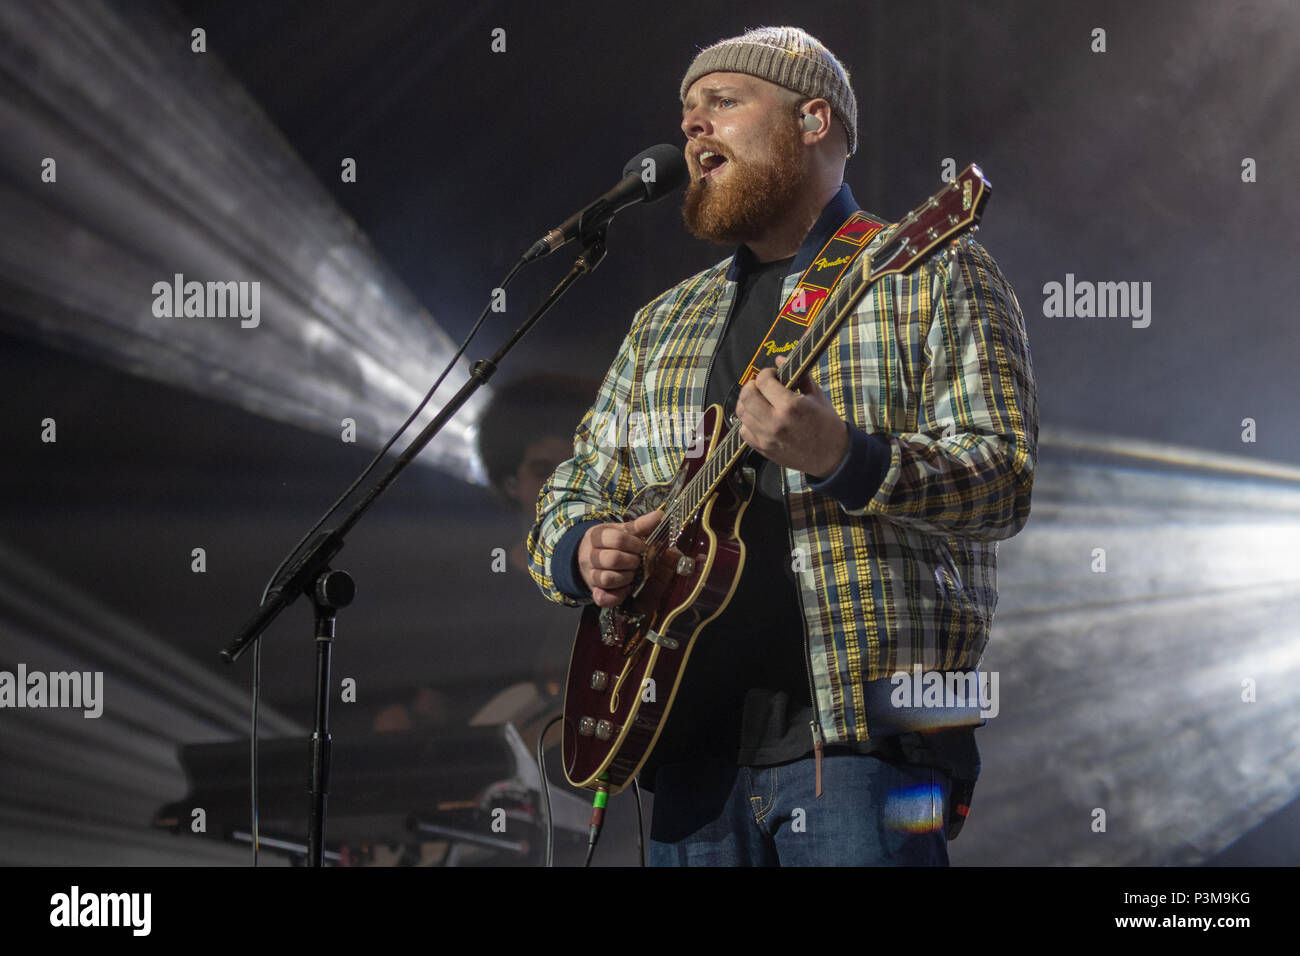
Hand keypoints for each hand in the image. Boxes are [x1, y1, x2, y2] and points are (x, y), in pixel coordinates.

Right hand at [577, 509, 663, 607]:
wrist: (585, 556)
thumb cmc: (608, 542)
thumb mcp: (621, 530)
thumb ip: (639, 525)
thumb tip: (660, 515)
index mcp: (596, 536)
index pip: (617, 538)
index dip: (634, 543)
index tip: (642, 546)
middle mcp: (590, 556)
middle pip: (613, 559)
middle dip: (632, 561)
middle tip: (638, 561)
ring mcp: (590, 575)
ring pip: (607, 579)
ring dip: (626, 577)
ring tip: (632, 574)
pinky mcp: (594, 591)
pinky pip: (602, 598)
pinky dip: (616, 596)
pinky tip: (626, 590)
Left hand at [733, 355, 848, 476]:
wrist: (832, 456)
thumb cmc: (827, 425)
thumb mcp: (817, 396)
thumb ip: (798, 375)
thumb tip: (780, 359)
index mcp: (791, 406)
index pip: (763, 381)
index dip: (766, 373)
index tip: (772, 374)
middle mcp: (775, 422)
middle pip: (746, 395)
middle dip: (752, 385)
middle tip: (761, 385)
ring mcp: (766, 437)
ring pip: (741, 412)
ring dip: (748, 402)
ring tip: (760, 400)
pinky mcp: (763, 449)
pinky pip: (743, 430)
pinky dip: (748, 421)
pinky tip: (759, 417)